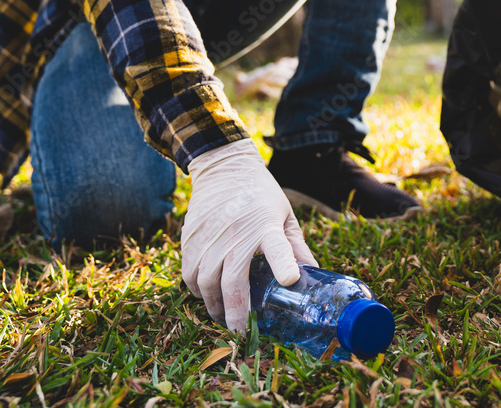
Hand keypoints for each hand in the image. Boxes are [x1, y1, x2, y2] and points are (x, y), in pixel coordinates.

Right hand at [182, 138, 317, 331]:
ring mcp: (210, 237)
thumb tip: (312, 275)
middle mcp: (236, 234)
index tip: (289, 280)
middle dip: (236, 313)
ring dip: (214, 305)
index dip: (284, 264)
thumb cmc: (261, 195)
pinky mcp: (191, 238)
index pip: (277, 246)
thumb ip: (295, 246)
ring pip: (205, 283)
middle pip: (232, 281)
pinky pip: (189, 273)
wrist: (224, 168)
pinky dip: (196, 290)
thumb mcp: (285, 215)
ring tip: (223, 317)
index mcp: (266, 226)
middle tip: (241, 332)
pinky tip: (206, 296)